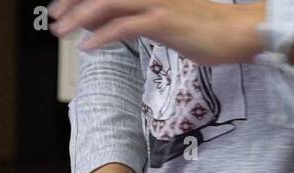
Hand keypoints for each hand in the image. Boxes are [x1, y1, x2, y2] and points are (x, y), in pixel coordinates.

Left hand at [50, 0, 265, 65]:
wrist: (239, 32)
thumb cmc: (205, 29)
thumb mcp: (162, 20)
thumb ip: (133, 18)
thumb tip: (101, 24)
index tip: (60, 7)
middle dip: (73, 3)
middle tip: (54, 19)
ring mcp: (156, 4)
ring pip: (108, 4)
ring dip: (79, 18)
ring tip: (62, 33)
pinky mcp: (164, 22)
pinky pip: (125, 26)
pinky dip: (102, 36)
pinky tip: (88, 47)